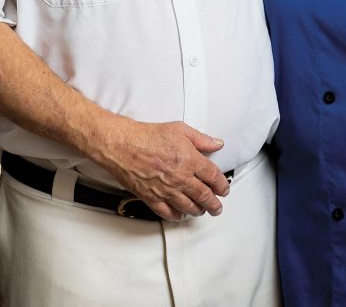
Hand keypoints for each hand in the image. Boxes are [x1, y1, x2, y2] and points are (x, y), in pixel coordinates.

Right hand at [90, 118, 229, 220]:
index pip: (214, 177)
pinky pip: (168, 213)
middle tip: (218, 207)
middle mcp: (181, 178)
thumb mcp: (179, 129)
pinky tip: (181, 215)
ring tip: (202, 211)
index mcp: (190, 160)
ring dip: (199, 211)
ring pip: (189, 207)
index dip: (222, 185)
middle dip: (214, 204)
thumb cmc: (147, 136)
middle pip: (204, 196)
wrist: (122, 145)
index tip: (224, 189)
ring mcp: (167, 190)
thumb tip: (217, 144)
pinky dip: (177, 216)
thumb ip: (201, 139)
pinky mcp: (152, 198)